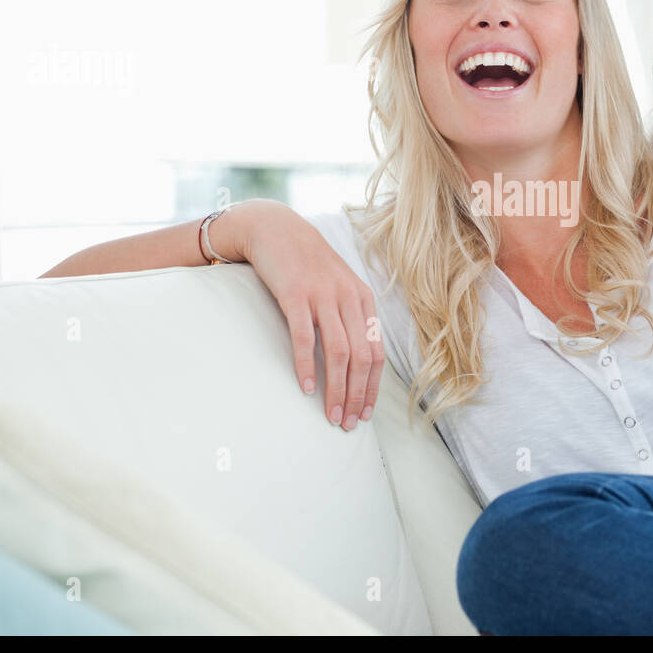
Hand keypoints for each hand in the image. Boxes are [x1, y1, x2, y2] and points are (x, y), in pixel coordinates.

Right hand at [241, 201, 385, 431]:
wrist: (275, 228)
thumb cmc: (306, 265)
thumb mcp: (337, 287)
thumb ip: (348, 317)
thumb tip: (355, 362)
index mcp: (363, 298)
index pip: (376, 352)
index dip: (373, 386)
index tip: (365, 413)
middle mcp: (348, 297)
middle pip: (361, 357)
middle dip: (357, 395)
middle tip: (348, 423)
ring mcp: (322, 295)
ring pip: (338, 352)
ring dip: (337, 389)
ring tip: (331, 415)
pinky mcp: (295, 294)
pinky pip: (304, 337)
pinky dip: (307, 366)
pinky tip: (307, 388)